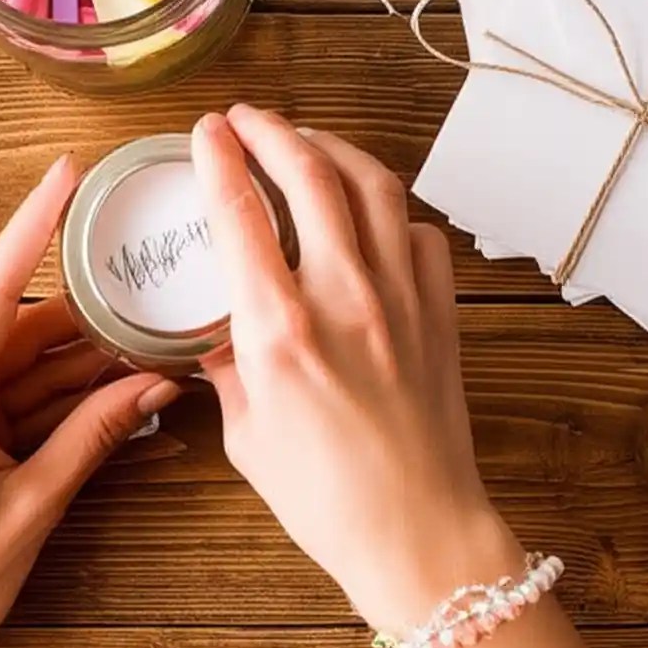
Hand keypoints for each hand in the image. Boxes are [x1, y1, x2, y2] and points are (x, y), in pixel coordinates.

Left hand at [0, 156, 181, 647]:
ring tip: (151, 355)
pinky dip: (66, 400)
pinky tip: (118, 393)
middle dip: (92, 322)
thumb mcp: (33, 506)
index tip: (63, 177)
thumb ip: (94, 435)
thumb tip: (154, 383)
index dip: (31, 227)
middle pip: (24, 331)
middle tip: (155, 301)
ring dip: (86, 366)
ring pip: (27, 367)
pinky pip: (19, 399)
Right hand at [191, 107, 524, 633]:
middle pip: (310, 174)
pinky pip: (418, 232)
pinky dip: (390, 209)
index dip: (220, 158)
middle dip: (273, 130)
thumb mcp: (248, 435)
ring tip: (307, 141)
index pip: (241, 214)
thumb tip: (219, 335)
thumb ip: (229, 369)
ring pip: (372, 185)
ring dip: (334, 149)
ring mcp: (401, 298)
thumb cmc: (327, 499)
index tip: (208, 131)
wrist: (418, 530)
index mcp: (280, 330)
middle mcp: (344, 297)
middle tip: (249, 118)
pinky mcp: (439, 312)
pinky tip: (371, 214)